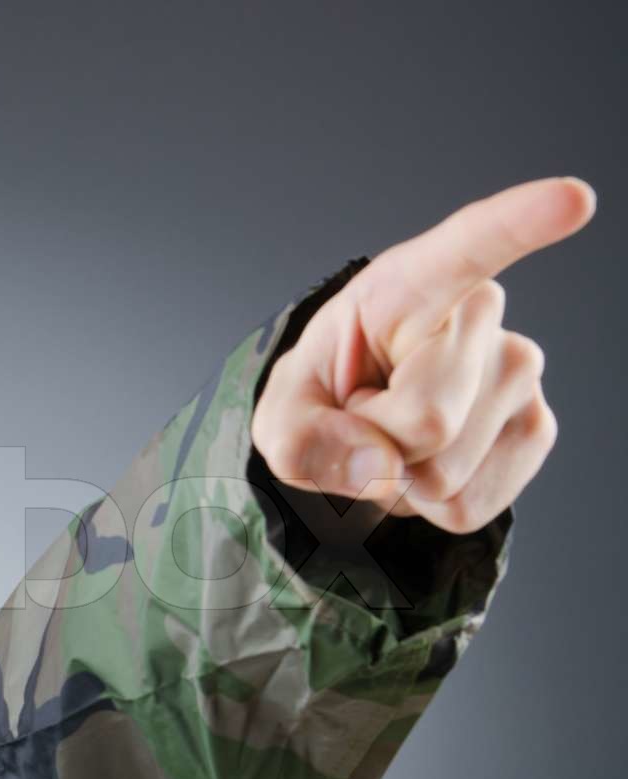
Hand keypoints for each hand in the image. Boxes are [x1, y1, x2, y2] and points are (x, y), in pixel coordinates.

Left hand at [251, 176, 595, 533]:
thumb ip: (302, 441)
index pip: (467, 249)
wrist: (354, 430)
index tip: (571, 199)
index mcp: (409, 285)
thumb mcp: (280, 417)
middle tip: (364, 415)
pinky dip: (428, 506)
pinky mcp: (535, 430)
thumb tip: (378, 467)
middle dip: (375, 444)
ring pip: (445, 474)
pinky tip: (422, 463)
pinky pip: (468, 505)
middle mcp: (479, 319)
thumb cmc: (323, 399)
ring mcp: (518, 375)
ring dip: (400, 480)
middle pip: (428, 420)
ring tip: (391, 436)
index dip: (518, 224)